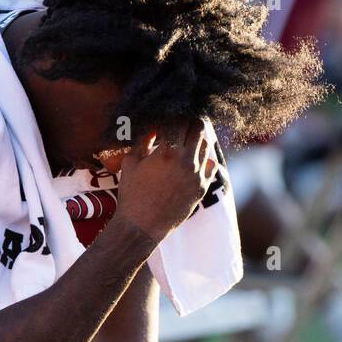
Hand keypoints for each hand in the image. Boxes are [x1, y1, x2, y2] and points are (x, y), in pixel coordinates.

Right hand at [114, 119, 214, 245]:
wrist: (142, 226)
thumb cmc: (132, 194)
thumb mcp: (131, 162)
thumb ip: (144, 140)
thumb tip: (154, 126)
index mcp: (167, 151)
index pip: (179, 120)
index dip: (172, 116)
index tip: (166, 119)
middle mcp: (186, 161)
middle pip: (198, 126)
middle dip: (187, 123)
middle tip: (178, 126)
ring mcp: (197, 174)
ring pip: (205, 144)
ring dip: (196, 139)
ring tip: (184, 142)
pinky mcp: (202, 187)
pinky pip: (210, 164)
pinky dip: (203, 158)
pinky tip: (192, 160)